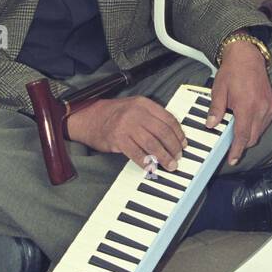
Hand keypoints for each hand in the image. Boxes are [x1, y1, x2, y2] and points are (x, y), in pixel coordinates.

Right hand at [66, 95, 187, 171]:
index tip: (183, 144)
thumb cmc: (113, 115)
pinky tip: (152, 168)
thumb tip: (172, 136)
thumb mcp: (134, 108)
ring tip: (170, 165)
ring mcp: (126, 125)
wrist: (88, 117)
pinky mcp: (118, 138)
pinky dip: (146, 162)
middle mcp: (136, 112)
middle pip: (162, 132)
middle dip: (174, 147)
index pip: (168, 118)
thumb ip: (151, 117)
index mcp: (143, 103)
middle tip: (178, 158)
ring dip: (164, 156)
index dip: (179, 134)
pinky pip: (137, 153)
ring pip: (152, 143)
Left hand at [206, 42, 271, 165]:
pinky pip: (265, 123)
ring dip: (249, 135)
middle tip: (230, 147)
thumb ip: (216, 109)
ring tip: (237, 130)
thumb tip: (211, 125)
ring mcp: (269, 107)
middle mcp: (261, 108)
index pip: (242, 135)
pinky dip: (256, 126)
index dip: (237, 150)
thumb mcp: (219, 89)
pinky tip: (247, 120)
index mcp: (246, 106)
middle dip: (242, 144)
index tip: (232, 159)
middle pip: (252, 137)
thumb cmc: (233, 71)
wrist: (248, 56)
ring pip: (260, 131)